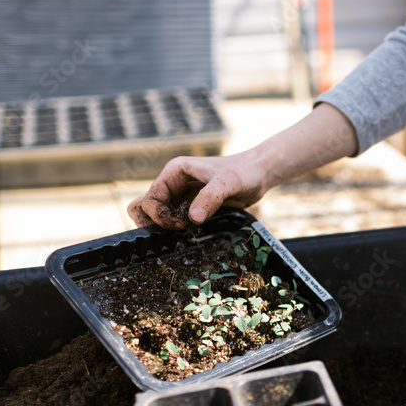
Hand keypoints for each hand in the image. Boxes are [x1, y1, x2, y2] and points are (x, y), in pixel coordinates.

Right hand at [127, 103, 358, 228]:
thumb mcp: (228, 183)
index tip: (181, 225)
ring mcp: (181, 194)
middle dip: (155, 222)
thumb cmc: (244, 172)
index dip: (160, 216)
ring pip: (158, 214)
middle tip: (178, 231)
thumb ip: (210, 198)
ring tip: (186, 233)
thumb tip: (193, 219)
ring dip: (166, 227)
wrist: (260, 173)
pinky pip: (174, 218)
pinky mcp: (192, 205)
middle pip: (145, 206)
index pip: (150, 198)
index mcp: (174, 172)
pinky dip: (177, 228)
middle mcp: (173, 182)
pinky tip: (193, 233)